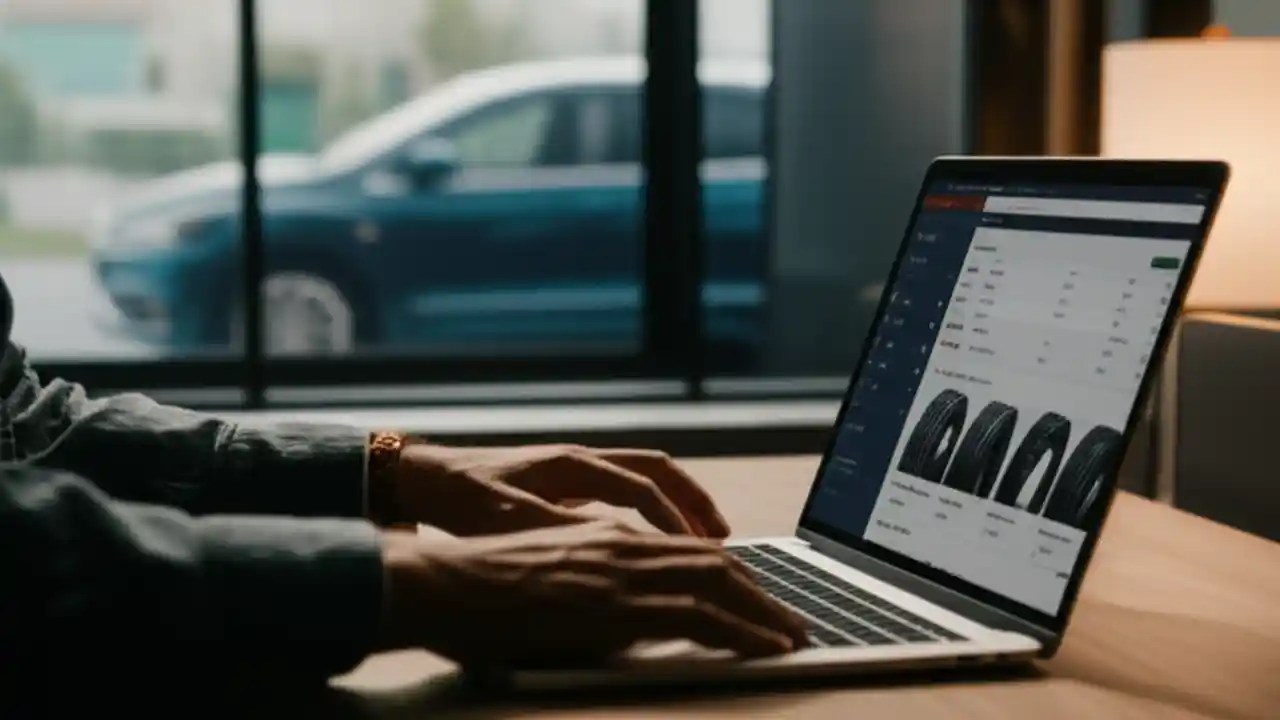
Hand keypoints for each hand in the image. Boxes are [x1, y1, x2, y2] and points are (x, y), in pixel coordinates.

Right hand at [376, 521, 809, 665]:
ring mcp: (623, 570)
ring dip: (764, 611)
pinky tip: (766, 646)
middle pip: (714, 563)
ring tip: (794, 636)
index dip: (732, 576)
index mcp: (608, 539)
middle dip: (761, 594)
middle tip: (793, 621)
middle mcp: (624, 545)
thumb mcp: (549, 582)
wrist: (443, 582)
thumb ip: (594, 596)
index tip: (760, 600)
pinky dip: (741, 629)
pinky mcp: (616, 602)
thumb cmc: (480, 590)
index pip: (688, 553)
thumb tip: (629, 626)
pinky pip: (697, 614)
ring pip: (717, 583)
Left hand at [382, 444, 730, 537]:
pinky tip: (654, 536)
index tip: (697, 550)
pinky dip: (651, 506)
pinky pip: (625, 485)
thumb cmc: (464, 500)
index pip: (641, 489)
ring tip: (702, 535)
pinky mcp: (566, 480)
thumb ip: (559, 530)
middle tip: (722, 535)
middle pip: (656, 468)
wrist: (428, 478)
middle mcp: (581, 458)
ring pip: (643, 474)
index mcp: (572, 465)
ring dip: (676, 501)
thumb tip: (608, 542)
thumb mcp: (509, 519)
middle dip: (693, 500)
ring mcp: (575, 467)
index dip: (672, 521)